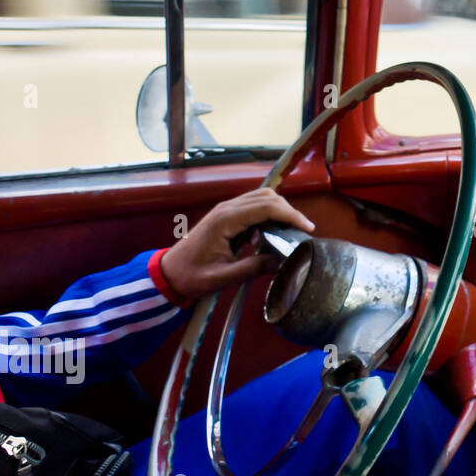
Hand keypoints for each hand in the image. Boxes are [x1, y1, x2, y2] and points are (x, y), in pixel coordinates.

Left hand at [160, 187, 315, 301]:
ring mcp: (226, 210)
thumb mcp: (223, 278)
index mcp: (225, 220)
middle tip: (302, 231)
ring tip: (290, 232)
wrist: (168, 273)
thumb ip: (253, 269)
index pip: (266, 207)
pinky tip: (270, 234)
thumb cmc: (192, 276)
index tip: (307, 228)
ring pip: (261, 198)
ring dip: (279, 211)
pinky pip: (253, 206)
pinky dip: (268, 215)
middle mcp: (226, 209)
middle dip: (289, 211)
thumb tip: (282, 262)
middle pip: (267, 197)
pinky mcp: (227, 215)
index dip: (290, 215)